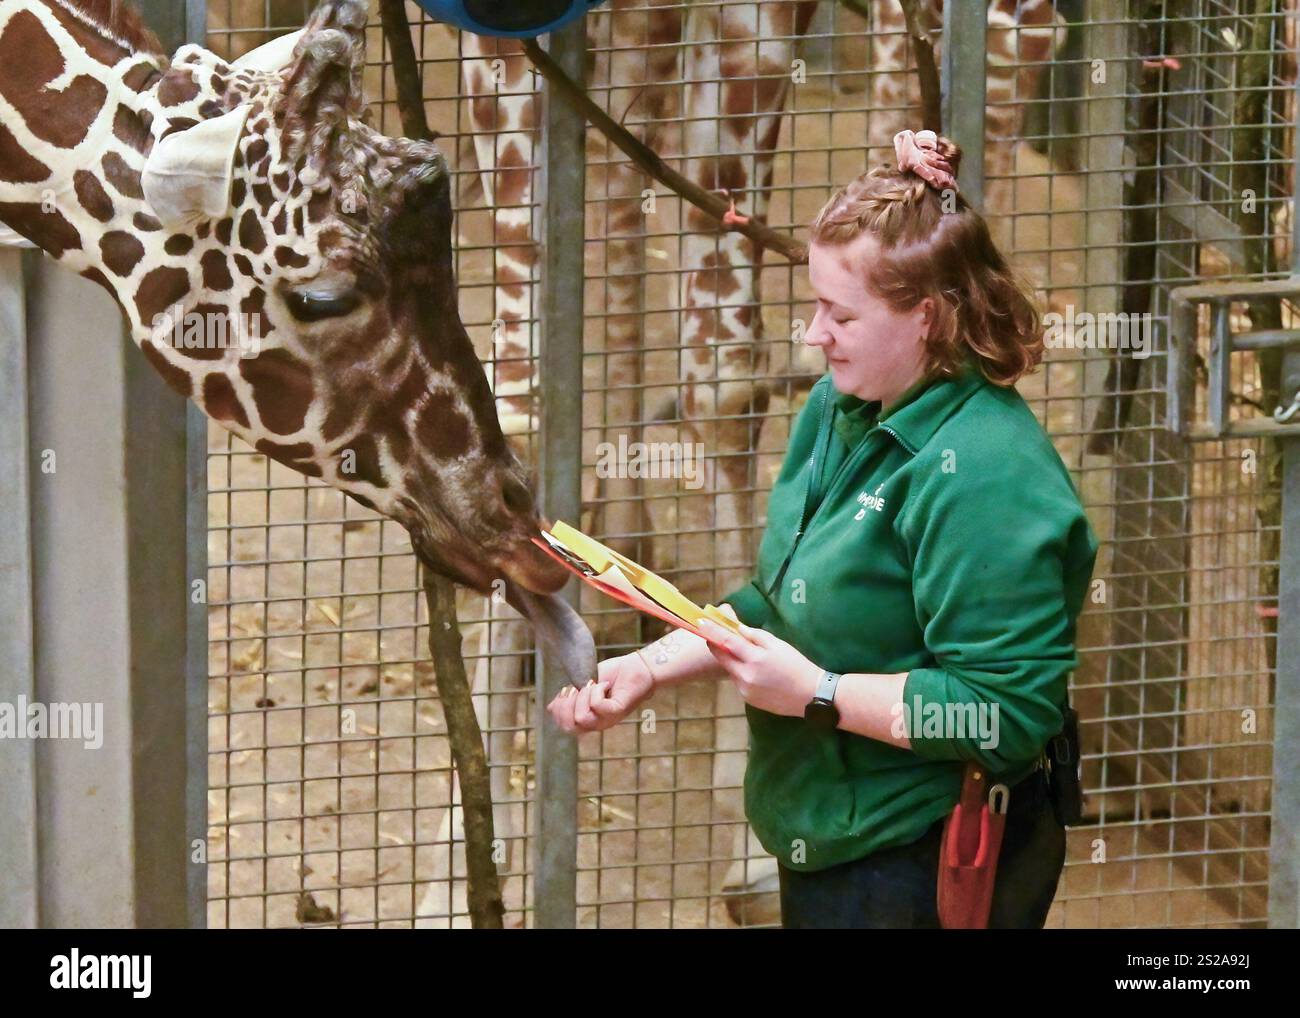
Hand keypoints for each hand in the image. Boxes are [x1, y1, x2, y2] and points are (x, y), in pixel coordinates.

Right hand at [545, 651, 654, 733]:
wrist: (638, 667)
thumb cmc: (613, 675)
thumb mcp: (584, 685)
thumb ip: (570, 697)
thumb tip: (551, 707)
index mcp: (588, 718)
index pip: (564, 726)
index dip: (558, 708)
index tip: (567, 690)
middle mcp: (597, 723)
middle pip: (569, 726)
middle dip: (567, 704)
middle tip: (579, 688)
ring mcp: (608, 719)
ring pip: (582, 717)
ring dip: (583, 696)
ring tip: (595, 685)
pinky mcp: (618, 711)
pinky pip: (597, 706)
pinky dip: (597, 691)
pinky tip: (606, 684)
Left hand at [697, 607, 822, 718]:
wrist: (811, 695)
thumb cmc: (797, 665)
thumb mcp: (779, 645)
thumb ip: (756, 636)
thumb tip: (738, 629)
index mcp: (755, 658)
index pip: (727, 642)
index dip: (712, 631)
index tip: (700, 623)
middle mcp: (746, 676)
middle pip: (722, 658)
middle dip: (716, 645)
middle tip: (711, 635)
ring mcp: (746, 690)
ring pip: (731, 670)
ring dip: (733, 661)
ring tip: (749, 656)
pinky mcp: (749, 700)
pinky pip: (739, 682)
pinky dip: (742, 674)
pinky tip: (758, 673)